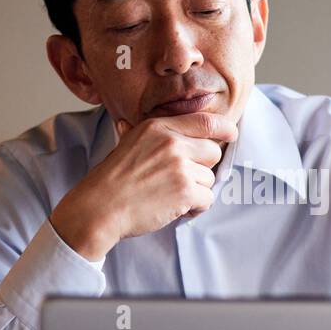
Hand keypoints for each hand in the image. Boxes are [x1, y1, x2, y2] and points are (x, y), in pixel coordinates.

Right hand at [49, 111, 237, 260]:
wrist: (98, 208)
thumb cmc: (110, 181)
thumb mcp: (125, 145)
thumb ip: (141, 134)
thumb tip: (134, 124)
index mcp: (158, 127)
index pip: (204, 120)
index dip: (224, 127)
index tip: (231, 134)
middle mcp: (172, 143)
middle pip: (213, 152)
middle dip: (202, 169)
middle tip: (181, 180)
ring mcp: (180, 166)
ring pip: (209, 179)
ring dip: (196, 191)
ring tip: (170, 196)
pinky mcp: (185, 191)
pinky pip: (207, 199)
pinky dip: (195, 208)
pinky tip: (175, 209)